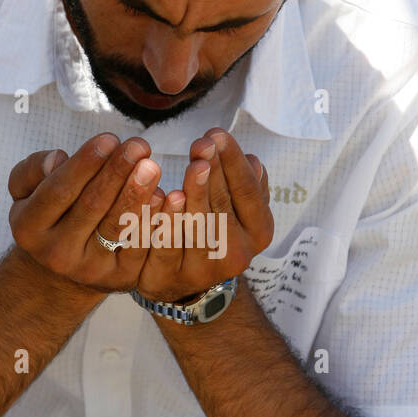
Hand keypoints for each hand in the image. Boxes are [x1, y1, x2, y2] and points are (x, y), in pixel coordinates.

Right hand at [8, 132, 165, 292]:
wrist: (65, 265)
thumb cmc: (51, 212)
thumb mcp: (27, 190)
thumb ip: (33, 170)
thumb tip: (57, 159)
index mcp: (29, 228)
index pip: (58, 191)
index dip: (85, 164)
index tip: (109, 138)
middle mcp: (56, 253)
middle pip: (91, 207)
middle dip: (117, 173)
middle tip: (138, 146)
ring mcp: (89, 270)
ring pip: (117, 227)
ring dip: (137, 194)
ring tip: (151, 166)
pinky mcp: (120, 279)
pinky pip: (140, 248)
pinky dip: (154, 221)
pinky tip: (165, 197)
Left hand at [134, 127, 272, 302]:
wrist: (186, 282)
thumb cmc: (213, 227)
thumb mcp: (237, 205)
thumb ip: (243, 182)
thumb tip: (252, 161)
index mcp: (259, 231)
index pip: (248, 191)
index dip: (233, 162)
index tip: (217, 134)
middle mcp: (238, 255)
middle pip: (223, 206)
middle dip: (212, 171)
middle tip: (202, 143)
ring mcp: (204, 271)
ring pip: (198, 228)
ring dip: (195, 194)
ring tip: (192, 165)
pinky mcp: (169, 279)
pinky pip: (165, 248)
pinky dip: (164, 221)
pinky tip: (158, 196)